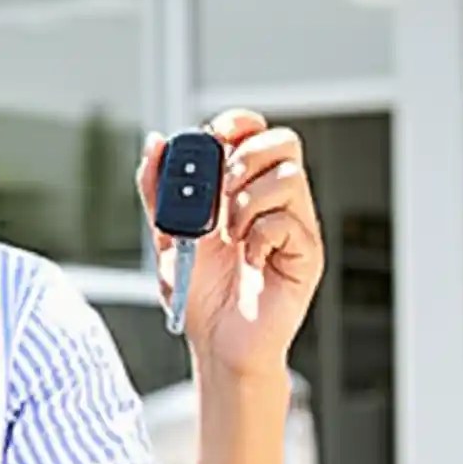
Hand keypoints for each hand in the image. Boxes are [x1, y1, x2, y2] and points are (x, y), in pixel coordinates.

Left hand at [137, 109, 324, 377]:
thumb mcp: (165, 234)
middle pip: (283, 141)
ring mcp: (293, 225)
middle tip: (223, 190)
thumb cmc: (198, 292)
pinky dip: (260, 237)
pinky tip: (248, 260)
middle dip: (246, 157)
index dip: (238, 122)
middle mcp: (272, 201)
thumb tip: (156, 142)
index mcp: (241, 189)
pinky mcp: (306, 253)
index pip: (254, 132)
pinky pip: (291, 221)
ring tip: (230, 237)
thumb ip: (158, 189)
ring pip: (289, 177)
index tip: (214, 135)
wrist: (214, 341)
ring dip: (247, 202)